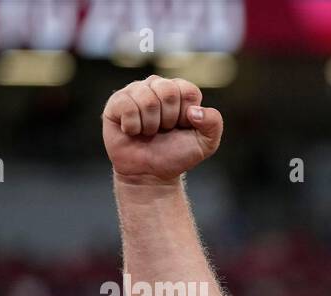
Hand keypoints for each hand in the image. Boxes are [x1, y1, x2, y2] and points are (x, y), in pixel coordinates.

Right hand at [102, 76, 222, 184]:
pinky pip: (127, 106)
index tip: (182, 126)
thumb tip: (195, 111)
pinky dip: (133, 126)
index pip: (188, 90)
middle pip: (167, 91)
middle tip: (164, 130)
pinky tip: (133, 131)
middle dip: (169, 119)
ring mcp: (135, 92)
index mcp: (180, 91)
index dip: (186, 114)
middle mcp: (157, 86)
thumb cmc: (177, 154)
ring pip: (147, 99)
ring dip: (151, 125)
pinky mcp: (116, 102)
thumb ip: (213, 123)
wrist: (151, 173)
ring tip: (149, 132)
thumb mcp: (206, 143)